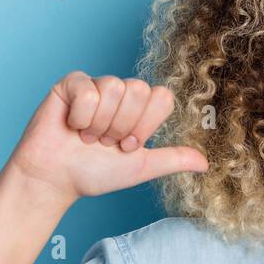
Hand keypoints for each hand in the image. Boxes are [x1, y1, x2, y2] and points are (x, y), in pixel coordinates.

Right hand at [8, 71, 207, 202]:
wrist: (57, 179)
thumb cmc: (95, 172)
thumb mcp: (141, 167)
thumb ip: (172, 159)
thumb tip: (206, 163)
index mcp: (140, 109)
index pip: (162, 97)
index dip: (146, 125)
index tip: (128, 146)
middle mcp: (120, 93)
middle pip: (140, 89)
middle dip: (122, 125)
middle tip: (105, 142)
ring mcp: (96, 85)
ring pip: (115, 88)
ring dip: (101, 123)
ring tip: (87, 137)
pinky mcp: (71, 84)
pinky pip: (88, 89)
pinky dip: (81, 116)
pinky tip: (71, 126)